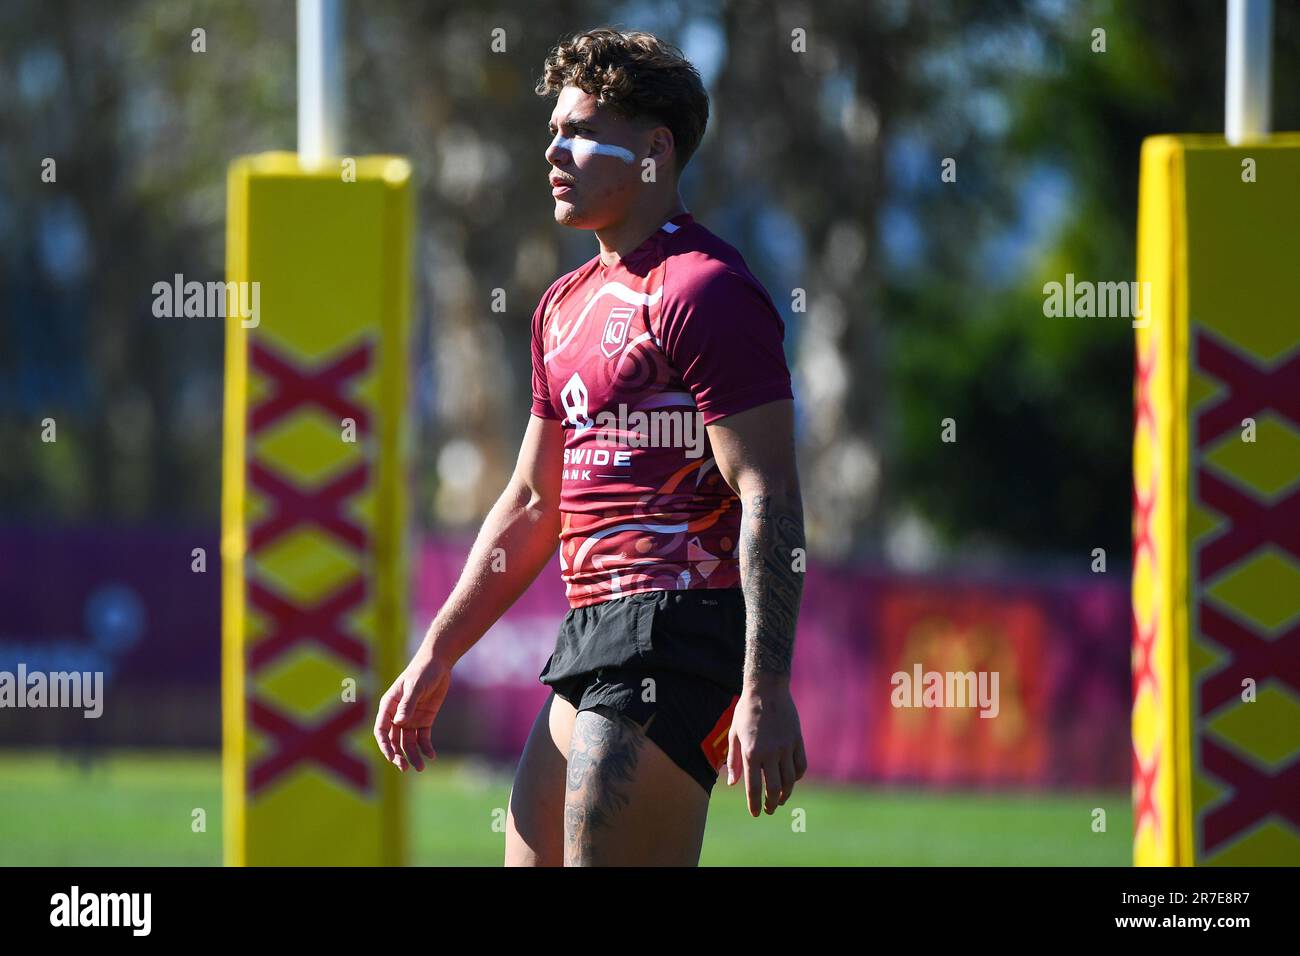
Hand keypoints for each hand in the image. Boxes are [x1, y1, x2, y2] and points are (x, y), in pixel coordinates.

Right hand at [374, 653, 451, 771]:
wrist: (438, 664)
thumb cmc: (423, 671)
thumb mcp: (416, 686)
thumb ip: (407, 704)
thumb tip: (399, 723)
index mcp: (388, 706)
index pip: (381, 730)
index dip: (385, 745)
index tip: (391, 757)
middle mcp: (397, 715)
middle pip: (394, 741)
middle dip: (398, 755)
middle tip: (405, 768)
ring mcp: (410, 719)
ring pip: (408, 742)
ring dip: (412, 755)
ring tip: (420, 768)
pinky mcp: (424, 720)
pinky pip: (423, 738)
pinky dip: (426, 748)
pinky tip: (431, 756)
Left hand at [726, 675, 806, 815]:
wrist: (767, 689)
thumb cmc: (746, 711)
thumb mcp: (734, 734)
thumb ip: (733, 760)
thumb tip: (732, 783)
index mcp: (751, 752)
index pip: (754, 787)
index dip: (755, 804)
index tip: (755, 813)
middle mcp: (770, 752)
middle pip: (774, 788)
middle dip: (771, 804)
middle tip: (769, 810)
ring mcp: (786, 747)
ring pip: (790, 780)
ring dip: (785, 794)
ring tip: (779, 800)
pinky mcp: (797, 740)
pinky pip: (800, 766)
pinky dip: (796, 777)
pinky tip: (790, 780)